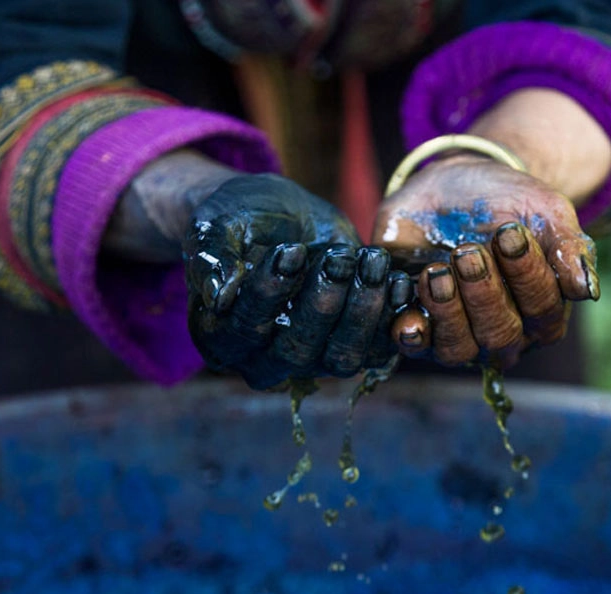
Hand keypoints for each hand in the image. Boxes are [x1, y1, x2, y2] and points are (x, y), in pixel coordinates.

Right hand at [184, 173, 410, 388]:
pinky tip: (398, 280)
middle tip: (338, 257)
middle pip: (297, 351)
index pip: (245, 330)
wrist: (278, 217)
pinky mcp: (352, 345)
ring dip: (363, 310)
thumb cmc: (239, 220)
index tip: (291, 251)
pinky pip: (378, 348)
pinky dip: (392, 317)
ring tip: (371, 261)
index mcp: (221, 338)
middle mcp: (265, 359)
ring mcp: (312, 359)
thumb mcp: (216, 225)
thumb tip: (218, 296)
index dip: (270, 294)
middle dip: (322, 303)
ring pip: (341, 357)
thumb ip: (213, 256)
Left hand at [374, 155, 597, 369]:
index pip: (543, 313)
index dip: (527, 276)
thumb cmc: (510, 203)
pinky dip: (412, 333)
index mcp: (542, 312)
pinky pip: (415, 346)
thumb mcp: (547, 213)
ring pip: (458, 349)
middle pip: (500, 337)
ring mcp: (458, 332)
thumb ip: (570, 248)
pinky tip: (410, 316)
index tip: (509, 234)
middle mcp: (503, 332)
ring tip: (438, 271)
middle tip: (469, 252)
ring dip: (448, 311)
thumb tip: (586, 290)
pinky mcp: (419, 323)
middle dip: (484, 294)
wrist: (456, 183)